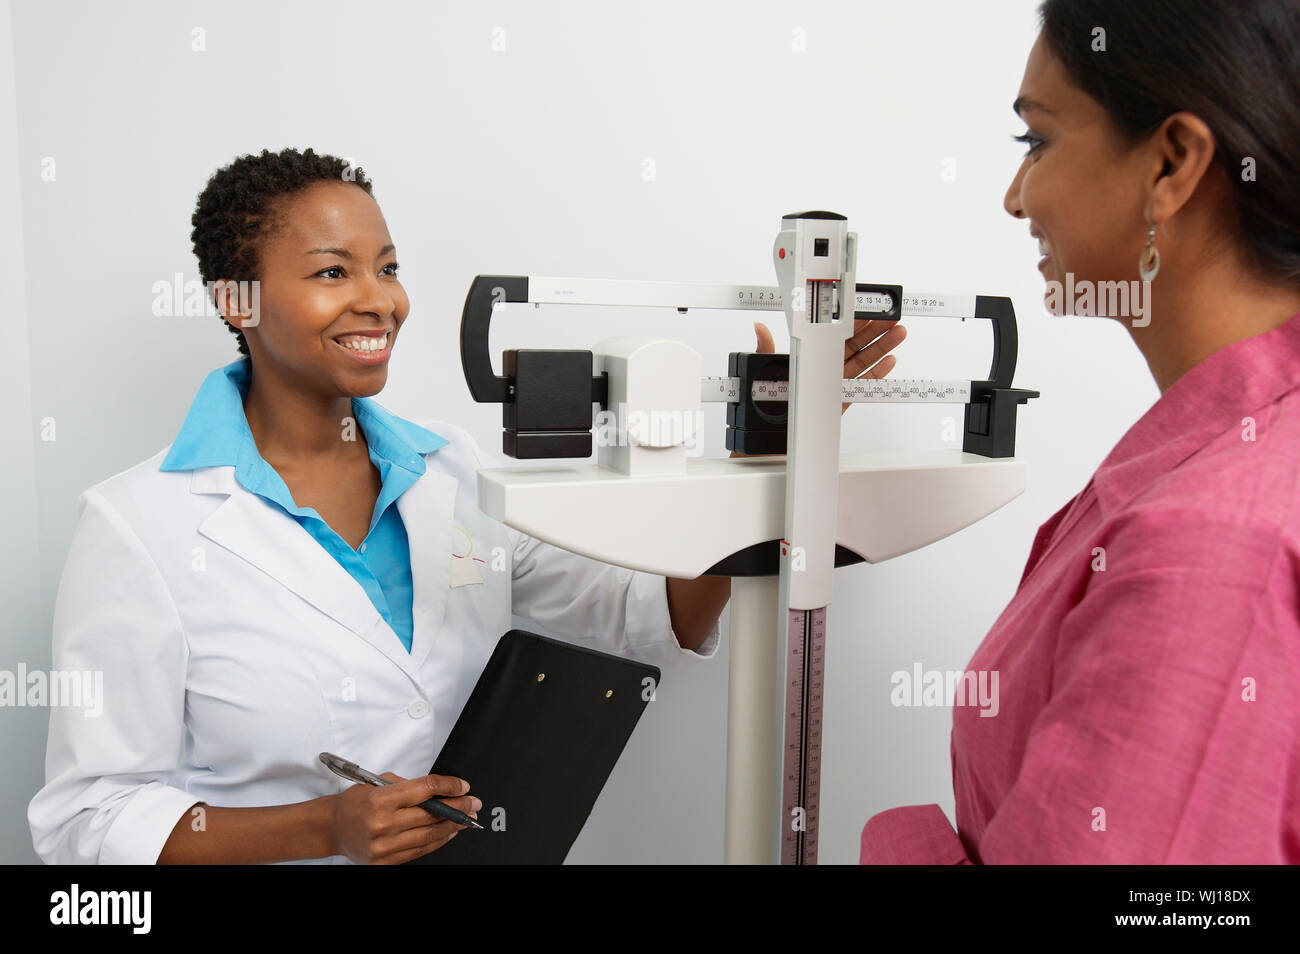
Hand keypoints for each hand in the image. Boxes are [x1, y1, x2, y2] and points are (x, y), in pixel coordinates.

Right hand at [329, 772, 480, 864]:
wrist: (332, 827)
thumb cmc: (355, 803)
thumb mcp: (377, 783)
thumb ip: (408, 786)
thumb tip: (440, 791)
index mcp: (380, 800)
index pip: (424, 790)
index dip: (448, 787)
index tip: (462, 786)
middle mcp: (382, 824)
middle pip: (430, 815)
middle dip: (457, 808)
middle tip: (473, 803)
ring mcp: (383, 846)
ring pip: (428, 836)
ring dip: (452, 827)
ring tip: (467, 819)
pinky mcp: (384, 862)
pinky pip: (418, 851)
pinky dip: (436, 842)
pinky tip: (447, 833)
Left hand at [749, 318, 906, 415]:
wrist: (768, 444)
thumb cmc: (764, 411)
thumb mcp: (761, 374)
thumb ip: (764, 349)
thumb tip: (759, 328)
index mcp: (808, 361)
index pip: (833, 337)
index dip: (852, 324)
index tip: (867, 311)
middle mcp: (822, 373)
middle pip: (853, 348)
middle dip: (874, 332)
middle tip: (891, 319)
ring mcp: (832, 388)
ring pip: (861, 364)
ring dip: (880, 349)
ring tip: (897, 334)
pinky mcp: (838, 405)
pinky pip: (860, 387)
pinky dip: (875, 375)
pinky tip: (888, 362)